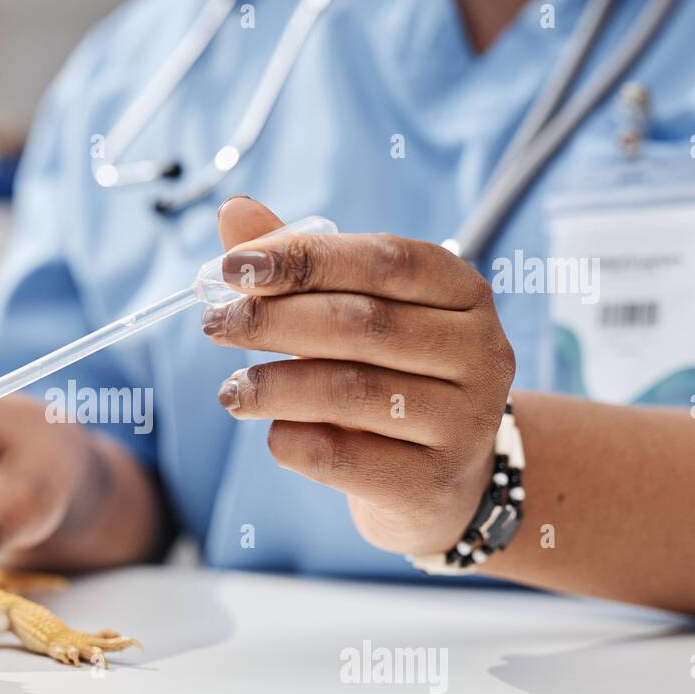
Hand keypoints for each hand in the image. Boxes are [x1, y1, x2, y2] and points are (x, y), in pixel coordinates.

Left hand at [204, 197, 515, 556]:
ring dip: (272, 385)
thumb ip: (302, 267)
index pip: (382, 260)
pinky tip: (273, 432)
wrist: (440, 484)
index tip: (232, 266)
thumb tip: (234, 209)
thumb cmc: (392, 380)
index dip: (303, 258)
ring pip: (348, 391)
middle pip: (361, 324)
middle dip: (273, 320)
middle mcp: (480, 352)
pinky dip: (292, 440)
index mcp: (463, 293)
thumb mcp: (360, 317)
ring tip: (231, 390)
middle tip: (215, 325)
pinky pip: (341, 457)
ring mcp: (464, 422)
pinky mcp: (431, 483)